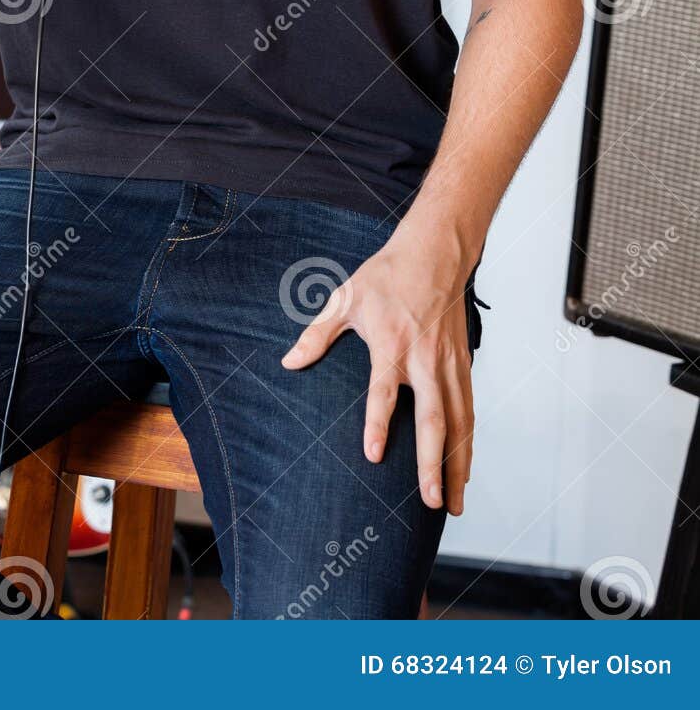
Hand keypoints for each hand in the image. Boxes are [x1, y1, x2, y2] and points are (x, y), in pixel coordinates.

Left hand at [280, 237, 474, 514]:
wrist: (434, 253)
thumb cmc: (386, 276)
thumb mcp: (345, 298)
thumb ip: (317, 334)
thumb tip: (289, 361)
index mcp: (391, 343)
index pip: (383, 391)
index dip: (377, 423)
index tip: (372, 455)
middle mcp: (424, 359)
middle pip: (431, 418)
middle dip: (431, 462)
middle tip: (430, 501)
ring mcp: (448, 364)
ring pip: (458, 422)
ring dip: (457, 464)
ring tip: (453, 503)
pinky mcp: (463, 366)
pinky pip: (468, 411)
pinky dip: (468, 443)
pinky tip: (465, 469)